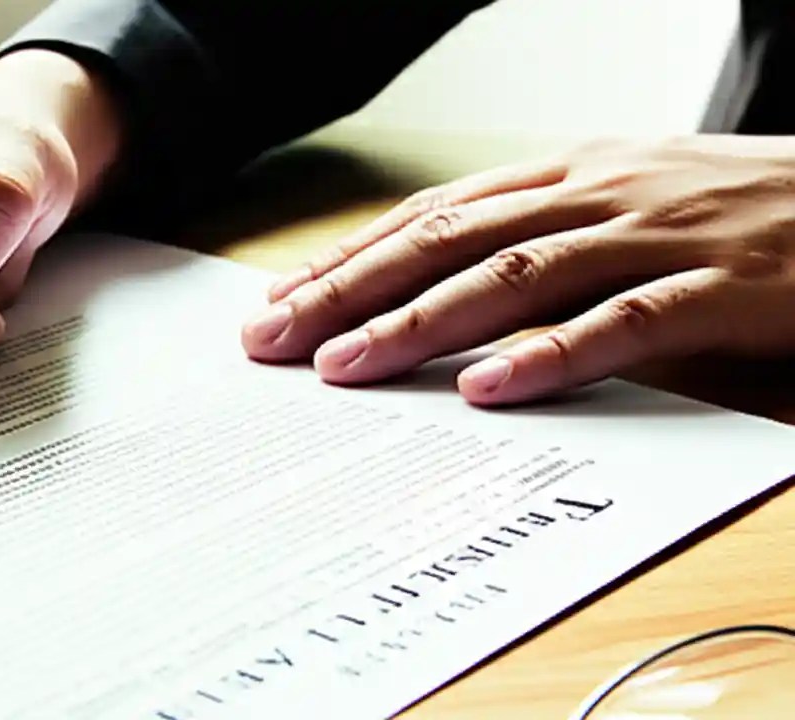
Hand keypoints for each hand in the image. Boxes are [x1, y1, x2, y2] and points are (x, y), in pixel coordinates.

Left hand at [241, 135, 794, 404]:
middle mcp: (599, 193)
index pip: (435, 213)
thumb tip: (440, 287)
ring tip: (343, 366)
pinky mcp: (726, 288)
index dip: (353, 255)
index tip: (284, 298)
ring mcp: (660, 236)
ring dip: (419, 324)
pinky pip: (627, 323)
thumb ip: (540, 236)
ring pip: (515, 277)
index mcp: (572, 171)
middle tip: (271, 340)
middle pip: (448, 242)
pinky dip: (552, 355)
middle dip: (350, 291)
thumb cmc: (742, 209)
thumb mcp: (628, 201)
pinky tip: (487, 388)